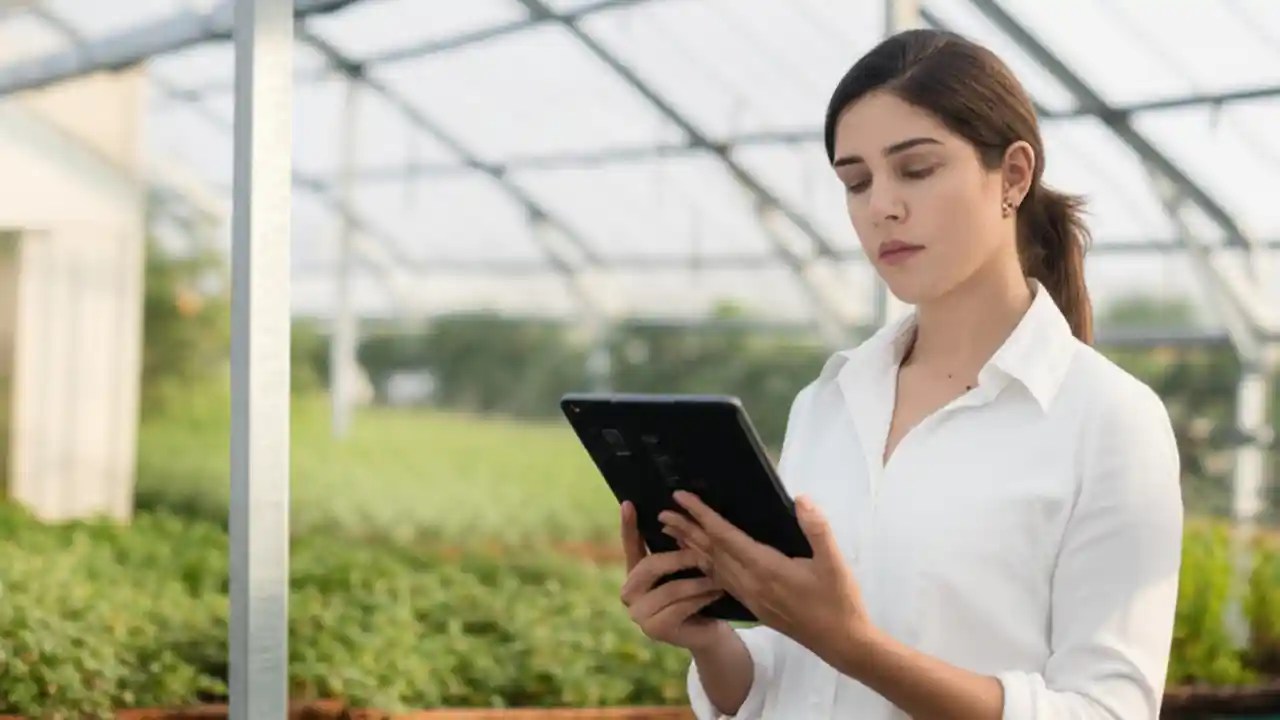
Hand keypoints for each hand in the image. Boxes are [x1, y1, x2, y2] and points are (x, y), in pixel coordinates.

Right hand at [618, 501, 731, 651]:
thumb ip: (676, 547)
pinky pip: (679, 607)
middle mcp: (629, 594)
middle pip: (649, 566)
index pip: (630, 546)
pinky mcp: (655, 630)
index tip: (628, 503)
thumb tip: (673, 518)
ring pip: (669, 589)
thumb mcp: (687, 569)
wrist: (706, 632)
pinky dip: (700, 599)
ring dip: (697, 581)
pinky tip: (715, 593)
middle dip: (678, 558)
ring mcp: (639, 614)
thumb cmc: (695, 595)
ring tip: (717, 576)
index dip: (628, 526)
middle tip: (703, 554)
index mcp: (635, 574)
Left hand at [659, 491, 872, 666]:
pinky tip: (700, 559)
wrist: (841, 643)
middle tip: (662, 511)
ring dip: (690, 546)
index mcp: (766, 569)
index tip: (681, 497)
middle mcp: (751, 583)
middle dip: (686, 529)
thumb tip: (801, 499)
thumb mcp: (834, 562)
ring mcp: (750, 596)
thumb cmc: (839, 601)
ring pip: (711, 566)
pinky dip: (705, 564)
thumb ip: (817, 529)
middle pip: (709, 551)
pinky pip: (720, 580)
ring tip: (670, 531)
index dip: (702, 515)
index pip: (724, 536)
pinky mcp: (754, 605)